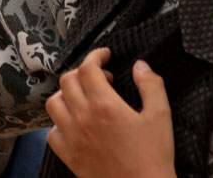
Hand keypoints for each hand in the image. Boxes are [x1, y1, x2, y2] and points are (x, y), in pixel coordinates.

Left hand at [45, 48, 173, 177]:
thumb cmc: (153, 157)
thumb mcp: (161, 116)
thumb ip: (151, 85)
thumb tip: (140, 66)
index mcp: (104, 105)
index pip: (88, 68)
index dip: (95, 56)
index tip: (105, 56)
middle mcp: (83, 119)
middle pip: (67, 81)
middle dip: (82, 72)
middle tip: (100, 78)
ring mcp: (72, 138)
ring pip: (53, 104)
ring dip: (66, 94)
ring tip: (84, 97)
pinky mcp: (69, 156)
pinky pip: (52, 132)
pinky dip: (59, 123)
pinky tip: (75, 123)